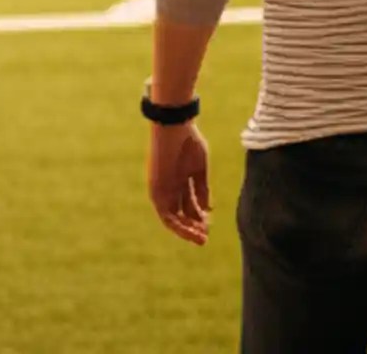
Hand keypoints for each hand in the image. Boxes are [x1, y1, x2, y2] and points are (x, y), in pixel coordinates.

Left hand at [147, 121, 210, 244]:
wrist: (174, 127)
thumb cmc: (189, 142)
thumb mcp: (199, 169)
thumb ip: (202, 189)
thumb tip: (208, 209)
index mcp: (180, 180)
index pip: (189, 205)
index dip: (200, 216)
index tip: (210, 223)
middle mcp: (170, 187)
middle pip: (181, 213)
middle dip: (194, 226)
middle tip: (206, 237)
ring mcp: (162, 189)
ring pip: (173, 218)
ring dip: (186, 230)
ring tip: (201, 238)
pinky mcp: (156, 190)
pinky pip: (166, 215)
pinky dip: (178, 225)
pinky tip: (193, 230)